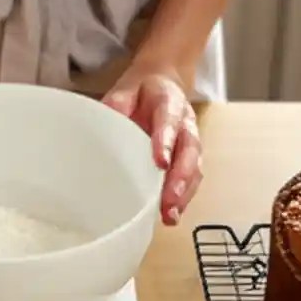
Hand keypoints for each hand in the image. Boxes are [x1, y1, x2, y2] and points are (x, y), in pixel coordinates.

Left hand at [102, 66, 202, 225]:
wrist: (161, 84)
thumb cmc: (141, 93)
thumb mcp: (125, 89)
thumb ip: (117, 104)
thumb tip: (106, 123)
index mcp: (170, 102)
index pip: (170, 121)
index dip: (166, 141)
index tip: (161, 162)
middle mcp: (186, 123)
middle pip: (189, 151)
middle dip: (180, 178)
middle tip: (169, 201)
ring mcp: (190, 142)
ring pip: (194, 168)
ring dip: (184, 194)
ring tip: (170, 216)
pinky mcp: (188, 158)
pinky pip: (191, 179)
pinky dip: (183, 198)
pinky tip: (172, 215)